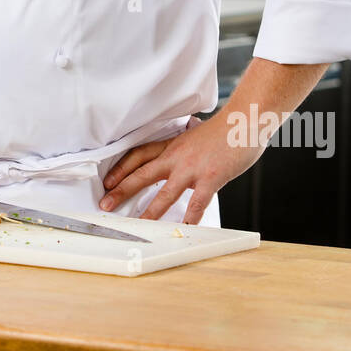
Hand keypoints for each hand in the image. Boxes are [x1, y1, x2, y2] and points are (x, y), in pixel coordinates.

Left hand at [99, 113, 265, 224]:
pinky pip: (197, 203)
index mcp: (172, 145)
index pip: (139, 155)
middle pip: (142, 174)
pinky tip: (183, 229)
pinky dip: (189, 218)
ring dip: (149, 210)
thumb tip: (176, 163)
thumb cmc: (223, 130)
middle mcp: (177, 156)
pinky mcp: (210, 177)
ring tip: (138, 224)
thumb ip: (182, 151)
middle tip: (106, 203)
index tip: (108, 181)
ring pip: (165, 192)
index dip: (121, 168)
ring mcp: (192, 168)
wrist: (244, 120)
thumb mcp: (194, 136)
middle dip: (122, 190)